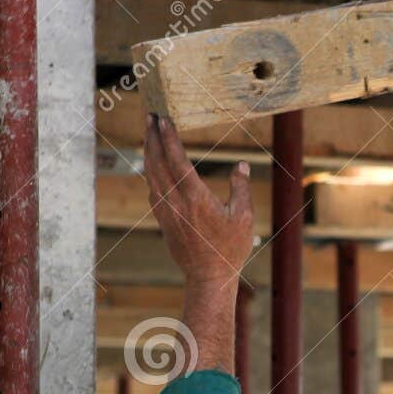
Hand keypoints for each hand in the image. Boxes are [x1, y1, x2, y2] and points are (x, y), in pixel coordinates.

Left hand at [143, 114, 253, 286]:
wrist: (208, 277)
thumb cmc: (229, 249)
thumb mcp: (243, 217)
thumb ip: (241, 188)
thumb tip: (241, 166)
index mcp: (196, 197)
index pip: (176, 159)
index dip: (168, 137)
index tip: (163, 119)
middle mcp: (176, 201)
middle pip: (157, 161)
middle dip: (152, 137)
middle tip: (149, 117)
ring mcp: (166, 211)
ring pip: (150, 174)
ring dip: (148, 152)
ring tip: (149, 135)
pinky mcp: (162, 219)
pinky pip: (151, 189)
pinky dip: (150, 172)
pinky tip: (152, 166)